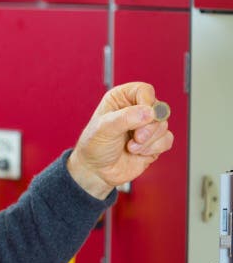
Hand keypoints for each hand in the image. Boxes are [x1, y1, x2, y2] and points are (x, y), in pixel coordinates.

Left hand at [67, 82, 173, 198]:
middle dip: (148, 127)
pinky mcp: (153, 142)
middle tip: (136, 137)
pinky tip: (139, 152)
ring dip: (149, 140)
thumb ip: (125, 118)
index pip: (144, 91)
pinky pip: (167, 140)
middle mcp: (135, 110)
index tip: (142, 115)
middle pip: (158, 109)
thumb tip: (149, 112)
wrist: (97, 171)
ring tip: (131, 147)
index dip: (147, 102)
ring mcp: (145, 127)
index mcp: (121, 99)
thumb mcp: (104, 129)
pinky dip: (155, 148)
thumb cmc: (94, 146)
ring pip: (164, 125)